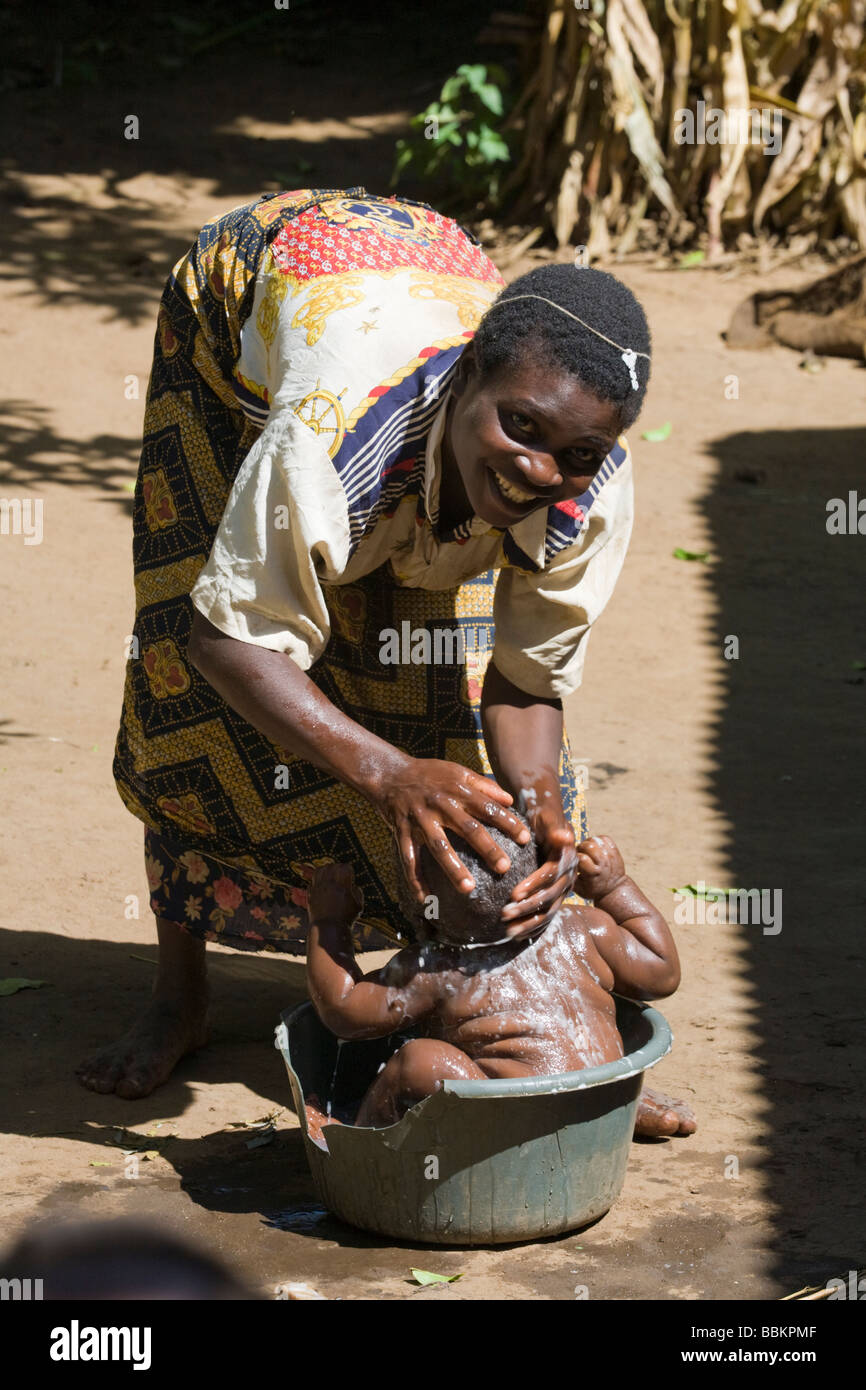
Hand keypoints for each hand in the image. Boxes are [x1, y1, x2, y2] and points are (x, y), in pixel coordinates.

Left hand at [301, 862, 363, 924]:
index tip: (350, 875)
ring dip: (325, 871)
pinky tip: (322, 886)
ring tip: (330, 876)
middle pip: (331, 866)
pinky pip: (312, 881)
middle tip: (340, 874)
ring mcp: (318, 887)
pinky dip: (317, 881)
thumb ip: (357, 892)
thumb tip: (352, 886)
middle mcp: (329, 883)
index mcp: (342, 883)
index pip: (345, 867)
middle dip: (337, 868)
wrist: (329, 928)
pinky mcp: (310, 894)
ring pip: (319, 870)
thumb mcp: (358, 904)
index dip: (349, 870)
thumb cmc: (346, 917)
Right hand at [373, 755, 531, 902]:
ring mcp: (420, 820)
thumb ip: (484, 785)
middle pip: (467, 829)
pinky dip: (415, 880)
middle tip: (504, 868)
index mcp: (458, 790)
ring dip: (453, 869)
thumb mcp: (458, 772)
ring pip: (439, 847)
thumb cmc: (429, 773)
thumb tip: (510, 800)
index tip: (525, 839)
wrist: (389, 773)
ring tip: (469, 889)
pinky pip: (409, 860)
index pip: (488, 808)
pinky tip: (426, 899)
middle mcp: (441, 805)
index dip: (508, 823)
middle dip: (487, 848)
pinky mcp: (402, 832)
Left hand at [501, 800, 577, 938]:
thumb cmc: (543, 818)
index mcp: (566, 859)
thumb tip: (565, 837)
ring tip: (508, 931)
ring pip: (548, 911)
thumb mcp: (548, 818)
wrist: (547, 823)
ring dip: (528, 923)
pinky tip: (517, 935)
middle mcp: (568, 876)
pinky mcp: (555, 897)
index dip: (533, 885)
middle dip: (527, 908)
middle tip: (504, 915)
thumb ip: (555, 828)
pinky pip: (546, 916)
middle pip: (549, 898)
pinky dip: (533, 927)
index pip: (550, 876)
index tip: (513, 894)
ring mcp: (562, 889)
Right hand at [574, 835, 626, 901]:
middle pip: (588, 846)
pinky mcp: (615, 851)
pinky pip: (604, 838)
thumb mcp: (579, 888)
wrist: (614, 889)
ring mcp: (610, 856)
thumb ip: (569, 877)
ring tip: (587, 851)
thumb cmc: (593, 890)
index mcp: (594, 874)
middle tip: (579, 854)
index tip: (574, 861)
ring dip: (588, 843)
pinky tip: (595, 848)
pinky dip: (598, 840)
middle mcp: (603, 864)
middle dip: (580, 848)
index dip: (575, 857)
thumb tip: (560, 865)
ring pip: (595, 840)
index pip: (581, 858)